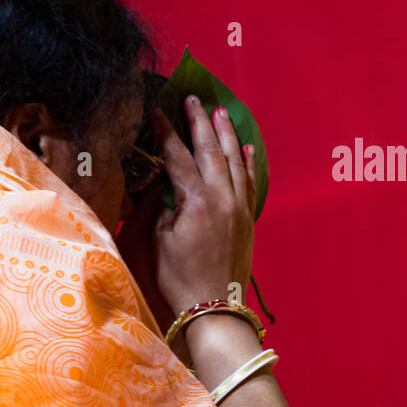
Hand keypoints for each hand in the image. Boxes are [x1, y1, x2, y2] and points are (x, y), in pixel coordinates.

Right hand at [153, 97, 256, 315]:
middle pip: (211, 151)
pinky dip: (248, 162)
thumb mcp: (159, 240)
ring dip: (227, 135)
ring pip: (235, 161)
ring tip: (220, 112)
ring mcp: (239, 207)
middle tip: (194, 99)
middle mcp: (222, 198)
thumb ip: (162, 206)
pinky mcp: (248, 218)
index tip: (157, 113)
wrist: (214, 307)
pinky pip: (250, 181)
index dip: (166, 134)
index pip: (178, 158)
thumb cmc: (179, 278)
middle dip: (201, 123)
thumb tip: (163, 183)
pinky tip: (246, 147)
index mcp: (196, 201)